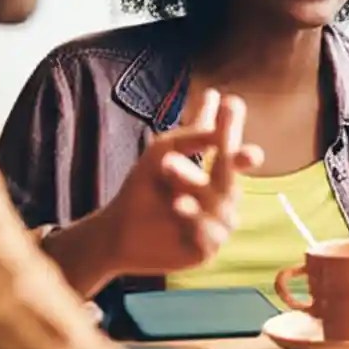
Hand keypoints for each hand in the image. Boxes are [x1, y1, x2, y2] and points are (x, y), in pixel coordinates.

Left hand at [97, 89, 263, 275]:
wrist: (117, 232)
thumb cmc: (143, 189)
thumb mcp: (162, 153)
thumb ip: (191, 135)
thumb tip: (217, 99)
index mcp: (217, 173)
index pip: (229, 149)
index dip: (231, 129)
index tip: (231, 102)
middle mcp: (223, 198)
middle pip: (228, 173)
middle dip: (227, 153)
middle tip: (220, 139)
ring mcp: (218, 225)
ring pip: (218, 203)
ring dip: (192, 183)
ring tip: (169, 167)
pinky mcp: (205, 250)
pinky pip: (209, 233)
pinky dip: (194, 218)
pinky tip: (179, 204)